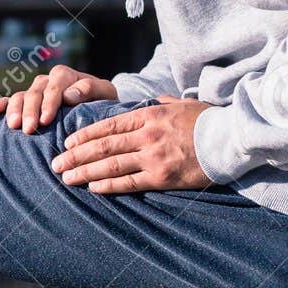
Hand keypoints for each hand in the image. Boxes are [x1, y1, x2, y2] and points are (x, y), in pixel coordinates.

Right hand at [0, 65, 118, 132]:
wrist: (96, 104)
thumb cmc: (102, 100)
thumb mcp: (105, 93)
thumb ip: (90, 89)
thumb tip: (69, 95)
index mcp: (64, 76)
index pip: (53, 88)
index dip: (48, 104)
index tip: (46, 121)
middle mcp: (46, 81)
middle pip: (34, 93)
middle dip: (30, 111)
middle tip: (28, 129)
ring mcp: (34, 91)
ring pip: (20, 96)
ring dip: (15, 110)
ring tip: (13, 126)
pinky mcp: (27, 101)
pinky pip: (10, 99)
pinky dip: (2, 103)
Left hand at [50, 96, 212, 194]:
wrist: (232, 138)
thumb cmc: (207, 120)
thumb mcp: (180, 104)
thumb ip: (161, 104)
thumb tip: (153, 100)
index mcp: (148, 115)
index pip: (107, 125)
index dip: (84, 135)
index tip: (67, 143)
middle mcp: (146, 135)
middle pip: (103, 146)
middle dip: (76, 155)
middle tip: (56, 164)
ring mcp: (153, 156)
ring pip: (111, 165)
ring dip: (85, 172)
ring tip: (66, 178)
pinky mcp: (162, 176)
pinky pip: (130, 182)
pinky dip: (109, 185)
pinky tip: (93, 187)